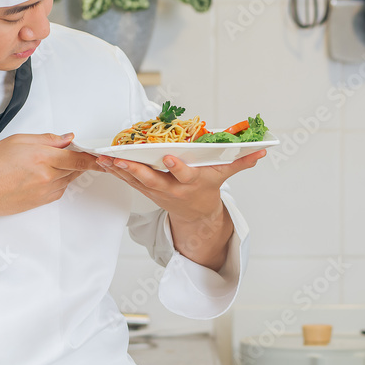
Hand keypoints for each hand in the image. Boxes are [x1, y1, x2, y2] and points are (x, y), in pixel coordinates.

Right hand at [0, 133, 97, 218]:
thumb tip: (67, 139)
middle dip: (80, 160)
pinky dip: (59, 180)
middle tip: (76, 152)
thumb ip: (47, 139)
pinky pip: (59, 189)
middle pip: (76, 168)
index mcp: (43, 158)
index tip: (104, 155)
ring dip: (68, 170)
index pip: (79, 158)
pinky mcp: (41, 202)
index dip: (94, 157)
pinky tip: (46, 174)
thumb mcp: (17, 141)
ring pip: (68, 179)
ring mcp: (45, 191)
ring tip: (51, 162)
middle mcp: (48, 176)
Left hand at [95, 150, 264, 222]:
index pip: (184, 174)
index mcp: (191, 183)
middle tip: (123, 160)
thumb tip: (262, 150)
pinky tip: (102, 160)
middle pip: (153, 179)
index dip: (177, 167)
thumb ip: (241, 161)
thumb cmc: (208, 187)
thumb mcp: (225, 175)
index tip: (169, 156)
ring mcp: (156, 191)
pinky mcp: (144, 190)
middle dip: (137, 171)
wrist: (195, 214)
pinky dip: (114, 171)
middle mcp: (172, 188)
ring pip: (135, 180)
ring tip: (104, 156)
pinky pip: (127, 180)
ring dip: (118, 170)